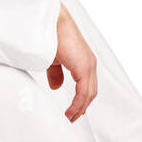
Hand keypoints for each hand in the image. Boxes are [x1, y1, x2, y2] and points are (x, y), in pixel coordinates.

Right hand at [47, 3, 97, 121]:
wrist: (50, 23)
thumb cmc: (50, 37)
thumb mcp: (52, 60)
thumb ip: (56, 74)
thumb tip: (56, 87)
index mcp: (84, 61)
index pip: (87, 85)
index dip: (81, 100)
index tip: (72, 111)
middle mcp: (90, 64)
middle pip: (91, 92)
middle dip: (82, 106)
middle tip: (72, 118)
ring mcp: (89, 65)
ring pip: (89, 94)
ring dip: (80, 108)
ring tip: (70, 117)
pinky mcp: (84, 67)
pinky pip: (83, 92)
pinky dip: (77, 103)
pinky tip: (70, 111)